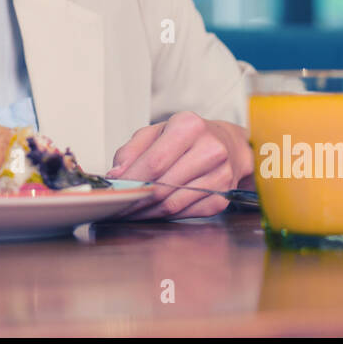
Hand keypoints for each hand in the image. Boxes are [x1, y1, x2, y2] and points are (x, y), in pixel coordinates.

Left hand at [106, 111, 254, 219]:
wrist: (228, 144)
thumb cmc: (187, 136)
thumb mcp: (156, 131)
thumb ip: (131, 150)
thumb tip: (116, 175)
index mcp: (189, 127)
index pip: (155, 161)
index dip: (131, 181)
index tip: (114, 191)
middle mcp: (210, 150)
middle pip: (163, 186)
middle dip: (135, 200)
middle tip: (117, 207)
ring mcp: (220, 176)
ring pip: (173, 204)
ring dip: (146, 212)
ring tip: (129, 211)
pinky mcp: (222, 198)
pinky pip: (185, 214)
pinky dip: (164, 216)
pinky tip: (151, 212)